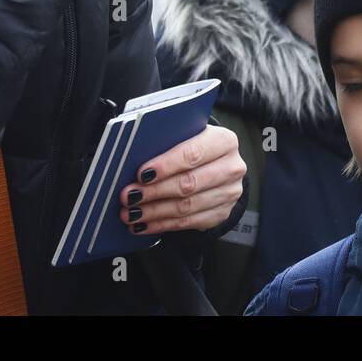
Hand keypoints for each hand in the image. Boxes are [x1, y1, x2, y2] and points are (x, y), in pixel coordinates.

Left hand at [117, 125, 245, 235]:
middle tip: (129, 196)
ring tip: (131, 213)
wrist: (216, 165)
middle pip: (189, 183)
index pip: (193, 154)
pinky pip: (188, 223)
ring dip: (155, 212)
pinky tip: (144, 224)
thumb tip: (134, 157)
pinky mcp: (222, 213)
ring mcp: (229, 193)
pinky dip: (162, 224)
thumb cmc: (193, 146)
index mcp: (224, 141)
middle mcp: (232, 167)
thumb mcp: (186, 136)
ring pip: (187, 206)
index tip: (141, 174)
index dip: (166, 165)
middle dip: (155, 191)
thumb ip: (167, 142)